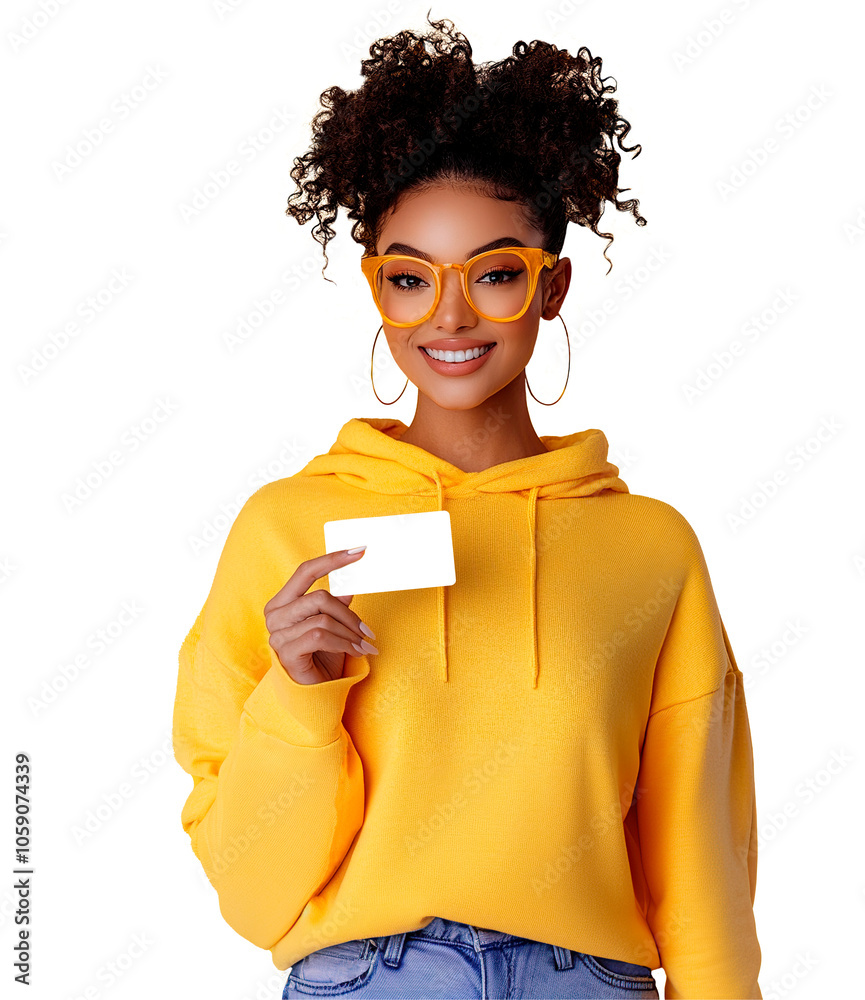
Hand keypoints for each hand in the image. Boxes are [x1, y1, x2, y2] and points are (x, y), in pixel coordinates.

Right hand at [263, 547, 377, 684]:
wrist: (313, 694)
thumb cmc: (321, 656)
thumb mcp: (333, 624)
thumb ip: (337, 602)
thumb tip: (352, 579)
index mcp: (283, 601)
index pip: (306, 571)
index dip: (333, 559)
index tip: (360, 550)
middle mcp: (275, 614)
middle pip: (320, 597)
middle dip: (349, 615)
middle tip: (368, 631)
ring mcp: (277, 634)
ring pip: (323, 618)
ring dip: (350, 632)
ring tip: (364, 644)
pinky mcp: (286, 652)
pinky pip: (320, 636)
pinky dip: (344, 643)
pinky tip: (355, 651)